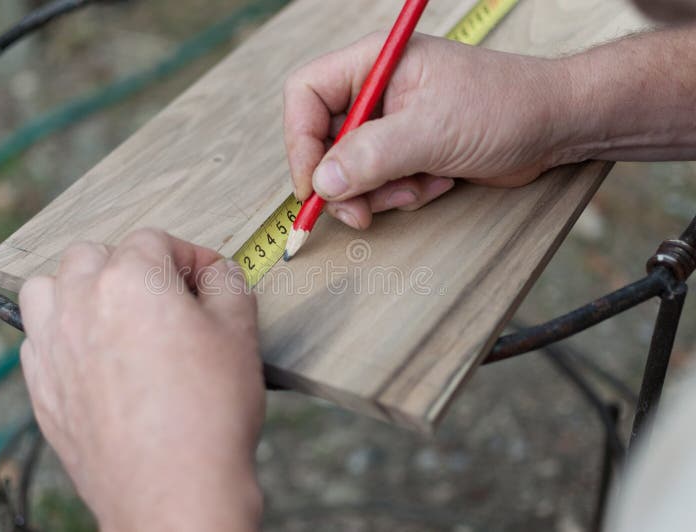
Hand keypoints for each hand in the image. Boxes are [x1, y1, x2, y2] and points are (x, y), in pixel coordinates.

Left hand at [19, 229, 263, 531]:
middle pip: (94, 254)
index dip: (189, 256)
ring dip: (80, 289)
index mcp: (131, 281)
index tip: (206, 281)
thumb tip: (215, 273)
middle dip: (132, 266)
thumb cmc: (208, 414)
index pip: (155, 239)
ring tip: (114, 314)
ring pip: (49, 287)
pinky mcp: (41, 386)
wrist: (173, 490)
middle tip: (165, 298)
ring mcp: (52, 346)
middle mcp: (80, 303)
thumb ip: (228, 285)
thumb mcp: (240, 334)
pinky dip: (62, 333)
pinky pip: (38, 338)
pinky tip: (95, 357)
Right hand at [283, 32, 571, 228]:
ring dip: (379, 192)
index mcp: (373, 64)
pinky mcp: (408, 152)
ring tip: (418, 188)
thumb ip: (372, 155)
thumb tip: (323, 181)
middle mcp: (375, 92)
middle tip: (360, 212)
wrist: (554, 127)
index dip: (300, 142)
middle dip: (344, 182)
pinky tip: (438, 183)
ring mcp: (391, 124)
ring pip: (351, 171)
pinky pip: (380, 183)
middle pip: (323, 141)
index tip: (312, 186)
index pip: (306, 95)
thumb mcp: (432, 130)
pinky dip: (403, 194)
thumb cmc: (504, 107)